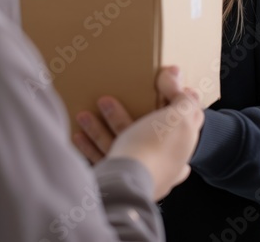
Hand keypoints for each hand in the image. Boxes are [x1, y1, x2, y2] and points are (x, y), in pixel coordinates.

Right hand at [73, 66, 203, 199]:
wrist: (125, 183)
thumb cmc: (155, 150)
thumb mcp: (180, 118)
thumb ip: (182, 98)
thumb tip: (176, 77)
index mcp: (179, 152)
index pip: (181, 126)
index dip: (174, 104)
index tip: (161, 87)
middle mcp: (159, 166)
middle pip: (141, 132)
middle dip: (123, 113)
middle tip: (106, 99)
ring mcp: (135, 174)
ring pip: (116, 144)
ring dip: (99, 127)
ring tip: (83, 113)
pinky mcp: (114, 181)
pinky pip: (99, 159)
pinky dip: (88, 146)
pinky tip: (77, 136)